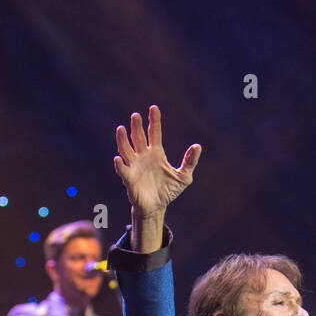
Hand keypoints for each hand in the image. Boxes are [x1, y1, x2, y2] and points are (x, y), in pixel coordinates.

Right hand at [114, 105, 200, 219]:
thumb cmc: (168, 190)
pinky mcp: (129, 179)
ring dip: (123, 140)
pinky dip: (120, 165)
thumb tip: (197, 146)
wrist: (157, 207)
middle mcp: (143, 156)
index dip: (154, 120)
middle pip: (138, 137)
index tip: (153, 108)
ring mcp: (135, 166)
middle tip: (135, 115)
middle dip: (136, 127)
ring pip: (126, 150)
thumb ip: (189, 162)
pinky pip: (123, 170)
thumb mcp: (183, 177)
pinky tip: (118, 159)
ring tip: (121, 129)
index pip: (154, 132)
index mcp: (156, 153)